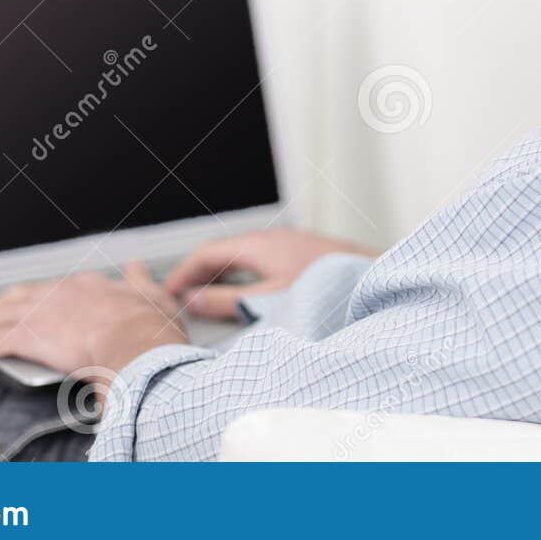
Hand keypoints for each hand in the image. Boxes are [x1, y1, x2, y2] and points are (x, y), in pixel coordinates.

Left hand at [0, 262, 187, 391]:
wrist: (138, 343)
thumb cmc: (151, 330)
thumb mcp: (154, 297)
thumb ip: (141, 282)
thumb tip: (137, 268)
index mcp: (90, 286)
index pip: (55, 290)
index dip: (38, 298)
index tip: (30, 305)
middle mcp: (60, 292)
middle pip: (17, 297)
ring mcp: (41, 311)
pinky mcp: (27, 335)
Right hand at [164, 227, 373, 318]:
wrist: (373, 277)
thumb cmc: (326, 289)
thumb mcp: (269, 301)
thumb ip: (228, 302)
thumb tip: (192, 301)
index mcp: (258, 244)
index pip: (207, 252)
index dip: (183, 273)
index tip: (167, 293)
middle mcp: (273, 238)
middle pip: (224, 253)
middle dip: (200, 274)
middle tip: (182, 298)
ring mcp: (290, 244)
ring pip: (244, 257)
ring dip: (222, 276)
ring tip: (209, 299)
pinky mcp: (304, 254)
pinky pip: (262, 261)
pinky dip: (244, 276)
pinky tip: (249, 295)